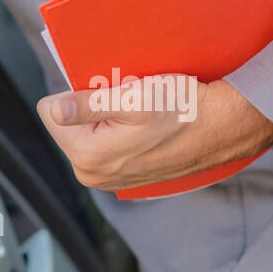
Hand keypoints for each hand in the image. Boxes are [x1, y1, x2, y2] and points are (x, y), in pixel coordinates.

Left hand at [36, 75, 272, 190]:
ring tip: (136, 111)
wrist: (222, 128)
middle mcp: (92, 174)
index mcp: (87, 157)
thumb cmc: (182, 109)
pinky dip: (117, 128)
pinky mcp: (122, 175)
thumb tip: (52, 109)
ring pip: (84, 131)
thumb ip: (87, 106)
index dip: (76, 94)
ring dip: (105, 116)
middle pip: (66, 123)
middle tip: (125, 100)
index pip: (50, 111)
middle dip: (90, 106)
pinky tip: (142, 124)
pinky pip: (103, 141)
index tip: (107, 93)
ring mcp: (107, 178)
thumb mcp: (133, 99)